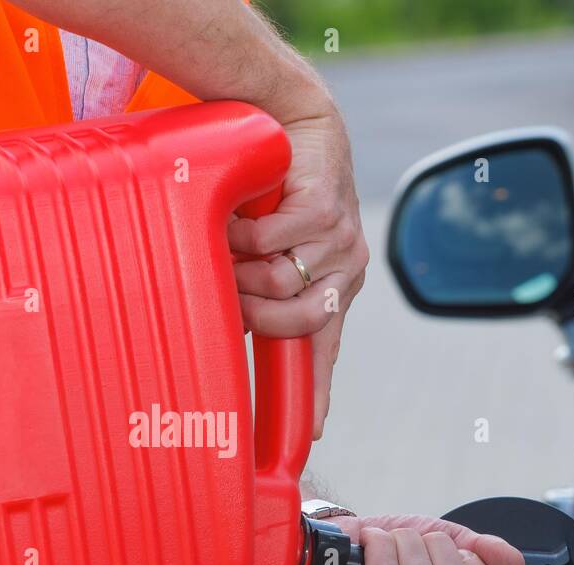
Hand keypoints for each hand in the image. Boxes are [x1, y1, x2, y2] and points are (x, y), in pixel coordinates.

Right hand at [228, 110, 367, 439]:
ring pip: (281, 286)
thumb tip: (231, 330)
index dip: (319, 396)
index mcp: (332, 289)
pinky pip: (271, 246)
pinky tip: (242, 217)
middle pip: (297, 324)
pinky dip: (245, 236)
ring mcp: (341, 240)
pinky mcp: (326, 209)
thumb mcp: (267, 251)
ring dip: (243, 268)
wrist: (291, 120)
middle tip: (229, 288)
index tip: (314, 435)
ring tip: (233, 243)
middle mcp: (345, 271)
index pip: (326, 351)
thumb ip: (260, 291)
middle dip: (254, 313)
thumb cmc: (273, 190)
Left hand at [320, 515, 525, 564]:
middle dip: (434, 546)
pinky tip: (369, 547)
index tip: (455, 557)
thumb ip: (486, 553)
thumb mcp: (448, 547)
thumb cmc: (392, 554)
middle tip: (413, 547)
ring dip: (402, 542)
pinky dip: (378, 542)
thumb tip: (514, 564)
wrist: (339, 548)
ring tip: (387, 548)